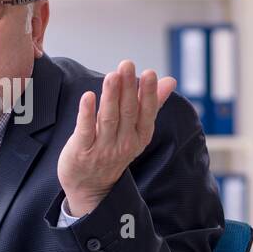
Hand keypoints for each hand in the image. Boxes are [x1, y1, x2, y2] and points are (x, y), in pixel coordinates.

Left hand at [57, 59, 176, 217]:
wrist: (91, 187)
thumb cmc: (113, 150)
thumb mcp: (136, 131)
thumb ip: (152, 104)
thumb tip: (170, 81)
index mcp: (139, 136)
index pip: (147, 112)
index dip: (148, 93)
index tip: (150, 73)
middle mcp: (124, 143)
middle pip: (128, 112)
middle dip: (128, 87)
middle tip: (127, 64)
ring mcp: (103, 148)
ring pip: (108, 118)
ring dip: (110, 96)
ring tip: (112, 75)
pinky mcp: (82, 151)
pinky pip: (86, 130)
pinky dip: (87, 113)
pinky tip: (88, 96)